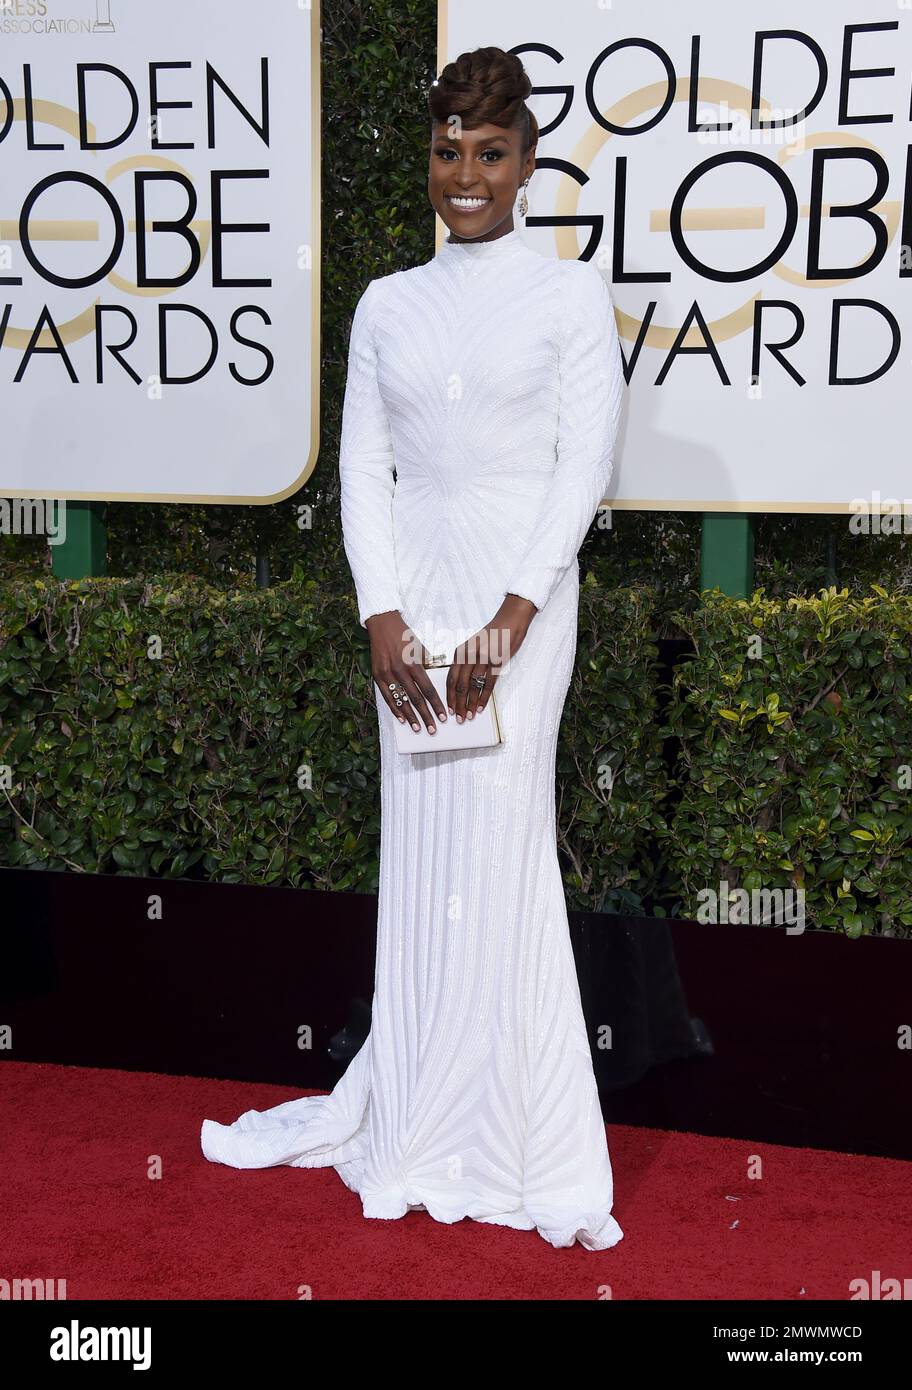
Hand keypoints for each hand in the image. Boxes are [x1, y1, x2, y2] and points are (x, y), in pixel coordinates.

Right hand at [366, 611, 448, 735]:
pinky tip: (402, 719)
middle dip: (426, 716)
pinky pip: (387, 696)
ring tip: (418, 728)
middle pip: (416, 699)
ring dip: (411, 716)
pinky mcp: (377, 675)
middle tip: (433, 729)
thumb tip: (433, 684)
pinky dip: (395, 708)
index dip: (436, 705)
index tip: (443, 717)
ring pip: (401, 700)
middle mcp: (400, 670)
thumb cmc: (405, 636)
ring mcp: (387, 674)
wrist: (383, 624)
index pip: (428, 690)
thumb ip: (427, 666)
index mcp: (414, 663)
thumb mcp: (420, 648)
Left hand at [447, 594, 536, 722]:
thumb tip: (460, 685)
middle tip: (458, 718)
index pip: (450, 679)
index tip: (448, 709)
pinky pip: (488, 684)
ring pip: (473, 687)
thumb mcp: (472, 646)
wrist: (509, 622)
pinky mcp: (496, 662)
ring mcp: (483, 658)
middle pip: (459, 685)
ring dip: (471, 704)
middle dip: (458, 704)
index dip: (449, 696)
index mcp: (460, 652)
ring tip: (469, 716)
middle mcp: (468, 655)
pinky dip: (484, 698)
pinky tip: (481, 708)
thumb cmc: (491, 635)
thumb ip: (464, 662)